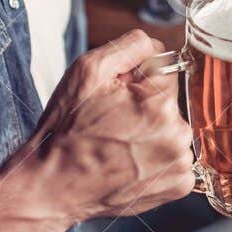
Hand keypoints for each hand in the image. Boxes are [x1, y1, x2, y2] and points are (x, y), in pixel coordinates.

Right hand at [12, 29, 194, 228]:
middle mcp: (177, 134)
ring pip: (172, 131)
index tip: (116, 101)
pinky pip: (175, 160)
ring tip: (118, 148)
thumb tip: (157, 45)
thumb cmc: (66, 131)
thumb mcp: (88, 71)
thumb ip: (130, 46)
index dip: (136, 83)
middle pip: (170, 103)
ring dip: (152, 135)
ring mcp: (179, 165)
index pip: (165, 72)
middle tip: (112, 126)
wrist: (52, 187)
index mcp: (160, 103)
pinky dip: (156, 161)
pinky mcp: (177, 186)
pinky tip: (130, 167)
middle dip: (145, 108)